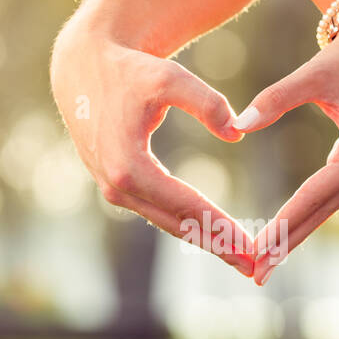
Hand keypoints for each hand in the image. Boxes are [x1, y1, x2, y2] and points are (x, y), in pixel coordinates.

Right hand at [50, 16, 256, 276]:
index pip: (186, 206)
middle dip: (218, 247)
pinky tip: (212, 236)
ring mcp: (113, 191)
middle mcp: (117, 188)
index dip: (221, 227)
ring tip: (240, 258)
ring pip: (168, 223)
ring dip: (205, 242)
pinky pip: (158, 213)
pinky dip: (187, 226)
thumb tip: (237, 134)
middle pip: (178, 225)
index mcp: (129, 167)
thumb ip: (206, 103)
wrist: (83, 70)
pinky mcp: (116, 188)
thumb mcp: (169, 77)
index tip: (251, 247)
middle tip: (255, 268)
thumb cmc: (130, 71)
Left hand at [235, 13, 338, 283]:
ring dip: (296, 237)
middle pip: (321, 213)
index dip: (285, 223)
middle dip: (288, 243)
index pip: (314, 195)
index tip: (259, 248)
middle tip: (257, 273)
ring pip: (325, 211)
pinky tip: (284, 236)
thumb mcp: (312, 75)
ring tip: (265, 265)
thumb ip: (274, 99)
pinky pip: (328, 198)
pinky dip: (305, 217)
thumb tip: (237, 126)